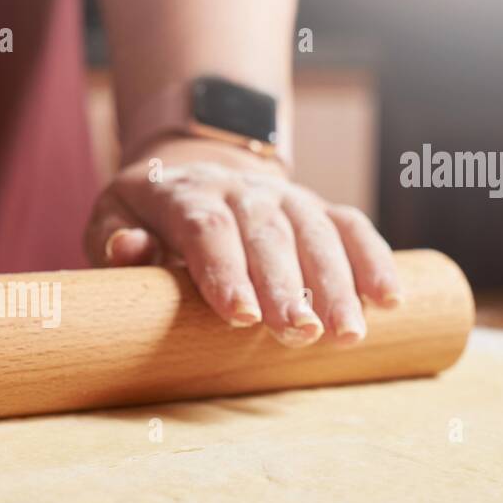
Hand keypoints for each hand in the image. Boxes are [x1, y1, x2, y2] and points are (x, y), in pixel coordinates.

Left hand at [85, 137, 401, 345]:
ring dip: (337, 284)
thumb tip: (128, 249)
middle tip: (301, 335)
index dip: (224, 270)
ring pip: (316, 234)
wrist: (193, 167)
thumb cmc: (146, 215)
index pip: (208, 229)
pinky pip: (350, 227)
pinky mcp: (316, 208)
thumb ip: (112, 237)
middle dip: (287, 287)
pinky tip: (390, 300)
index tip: (239, 315)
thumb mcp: (112, 216)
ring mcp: (284, 197)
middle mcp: (241, 191)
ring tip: (348, 333)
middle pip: (268, 236)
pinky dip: (373, 259)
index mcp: (186, 195)